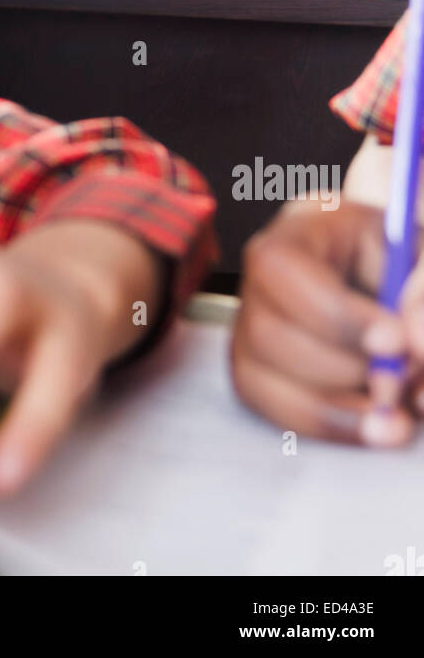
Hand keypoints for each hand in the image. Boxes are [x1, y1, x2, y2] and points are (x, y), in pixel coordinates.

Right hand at [231, 198, 420, 445]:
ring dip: (339, 407)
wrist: (386, 275)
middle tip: (400, 381)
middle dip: (343, 368)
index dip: (335, 315)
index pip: (283, 268)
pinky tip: (371, 423)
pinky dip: (329, 426)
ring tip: (395, 409)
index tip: (395, 342)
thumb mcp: (420, 255)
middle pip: (267, 332)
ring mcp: (250, 328)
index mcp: (298, 231)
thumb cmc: (398, 259)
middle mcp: (259, 280)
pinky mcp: (256, 371)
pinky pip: (274, 411)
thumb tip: (414, 340)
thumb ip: (422, 290)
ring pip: (263, 379)